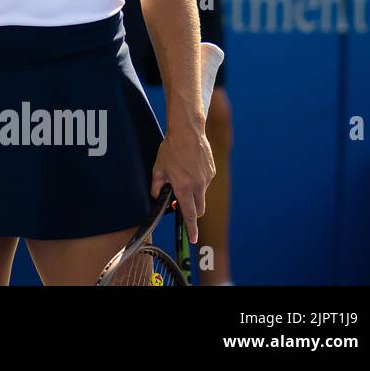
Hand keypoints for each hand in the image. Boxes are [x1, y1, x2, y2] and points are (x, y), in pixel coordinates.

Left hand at [149, 128, 215, 244]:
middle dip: (191, 212)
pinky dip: (197, 181)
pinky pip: (205, 182)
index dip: (191, 228)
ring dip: (193, 193)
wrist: (188, 132)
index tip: (193, 238)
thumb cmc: (171, 149)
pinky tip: (189, 167)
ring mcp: (207, 178)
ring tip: (181, 176)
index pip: (189, 214)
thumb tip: (158, 197)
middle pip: (198, 209)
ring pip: (201, 195)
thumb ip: (157, 186)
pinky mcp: (212, 171)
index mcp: (184, 187)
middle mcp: (198, 185)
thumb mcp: (158, 168)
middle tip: (180, 204)